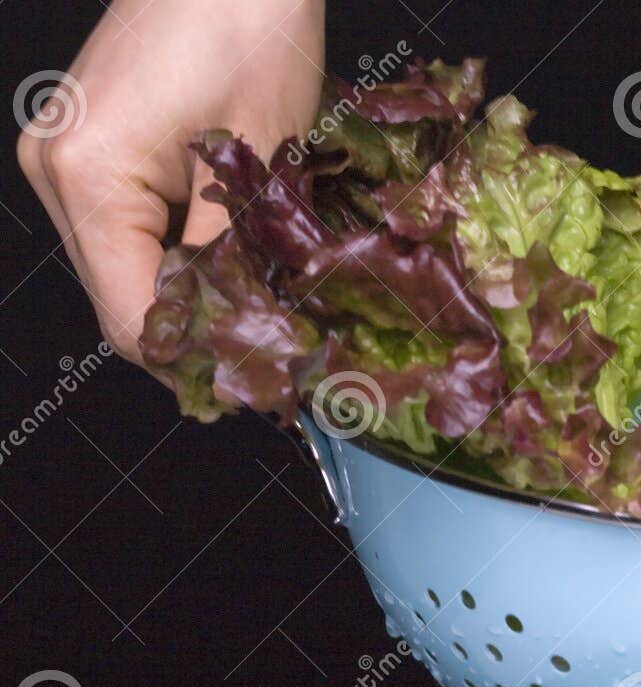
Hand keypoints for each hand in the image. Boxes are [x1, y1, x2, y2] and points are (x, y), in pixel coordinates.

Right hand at [16, 0, 323, 361]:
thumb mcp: (257, 166)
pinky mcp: (83, 147)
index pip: (131, 318)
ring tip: (257, 302)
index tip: (262, 383)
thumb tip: (242, 338)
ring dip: (186, 293)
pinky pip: (126, 229)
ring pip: (123, 270)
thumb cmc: (249, 31)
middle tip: (271, 354)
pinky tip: (227, 252)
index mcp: (88, 177)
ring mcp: (60, 157)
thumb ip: (234, 263)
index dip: (196, 361)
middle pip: (118, 300)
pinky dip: (174, 252)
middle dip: (193, 332)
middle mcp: (55, 171)